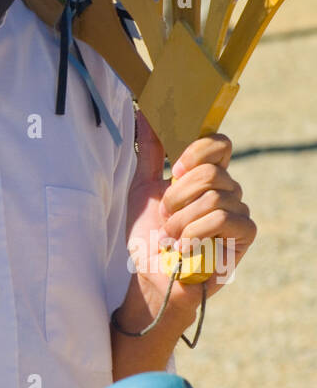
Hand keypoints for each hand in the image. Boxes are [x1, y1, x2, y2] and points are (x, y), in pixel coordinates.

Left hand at [125, 113, 255, 325]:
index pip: (219, 144)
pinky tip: (186, 247)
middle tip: (167, 216)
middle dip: (178, 196)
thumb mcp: (143, 188)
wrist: (152, 275)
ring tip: (173, 237)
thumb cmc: (149, 235)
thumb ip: (150, 151)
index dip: (198, 150)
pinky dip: (197, 232)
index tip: (176, 169)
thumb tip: (144, 112)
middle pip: (211, 171)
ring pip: (214, 196)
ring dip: (183, 220)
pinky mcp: (244, 235)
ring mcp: (238, 211)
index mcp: (206, 176)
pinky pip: (224, 218)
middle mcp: (227, 190)